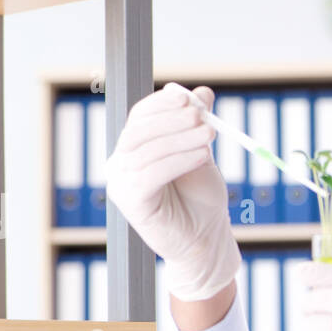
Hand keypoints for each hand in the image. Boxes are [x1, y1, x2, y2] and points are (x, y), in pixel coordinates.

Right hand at [104, 82, 240, 301]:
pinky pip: (151, 175)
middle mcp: (121, 165)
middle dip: (172, 120)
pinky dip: (179, 161)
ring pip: (147, 151)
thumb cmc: (201, 198)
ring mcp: (122, 185)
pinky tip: (202, 156)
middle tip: (202, 116)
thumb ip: (197, 124)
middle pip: (139, 131)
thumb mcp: (201, 152)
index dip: (161, 104)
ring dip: (181, 139)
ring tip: (210, 136)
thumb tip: (201, 91)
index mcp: (133, 149)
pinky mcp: (131, 203)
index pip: (140, 117)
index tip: (187, 97)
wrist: (205, 239)